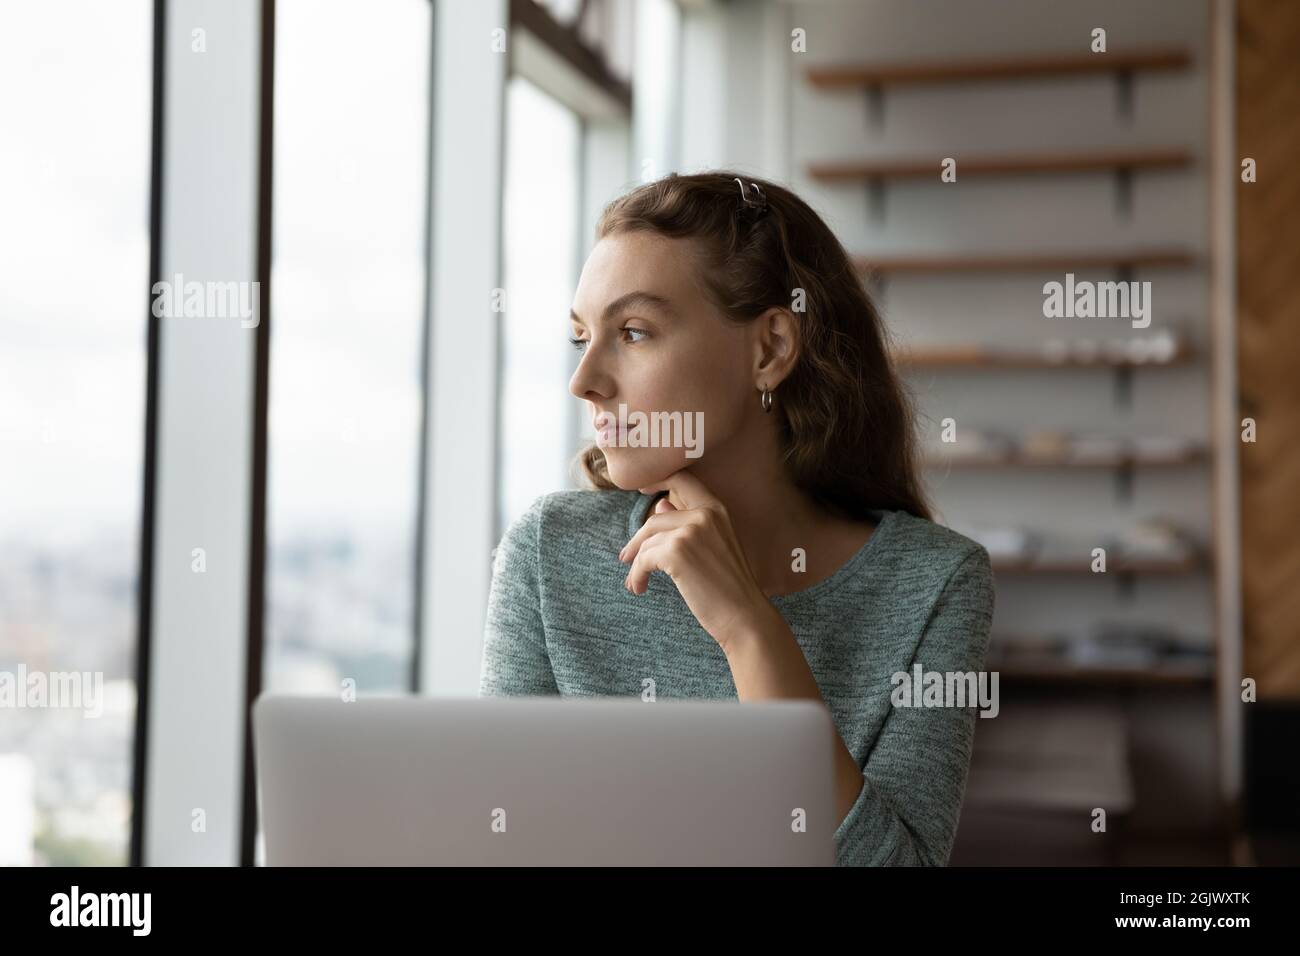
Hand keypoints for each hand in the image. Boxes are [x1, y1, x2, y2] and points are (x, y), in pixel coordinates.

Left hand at [618, 469, 777, 653]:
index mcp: (716, 509)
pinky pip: (643, 559)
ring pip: (647, 542)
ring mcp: (690, 531)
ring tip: (636, 582)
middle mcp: (704, 514)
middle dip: (637, 540)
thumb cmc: (730, 586)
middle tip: (625, 557)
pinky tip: (640, 587)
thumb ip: (687, 523)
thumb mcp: (713, 547)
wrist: (744, 616)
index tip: (641, 490)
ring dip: (637, 564)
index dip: (657, 480)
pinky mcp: (676, 552)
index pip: (682, 479)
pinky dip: (637, 575)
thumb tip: (660, 505)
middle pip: (655, 519)